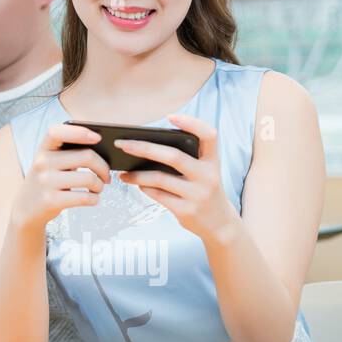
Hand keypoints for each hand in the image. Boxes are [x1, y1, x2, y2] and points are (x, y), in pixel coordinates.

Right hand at [11, 122, 110, 232]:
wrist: (26, 209)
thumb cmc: (46, 182)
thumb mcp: (49, 163)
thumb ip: (67, 153)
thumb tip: (102, 153)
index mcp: (43, 150)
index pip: (57, 132)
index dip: (79, 132)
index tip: (98, 138)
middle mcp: (42, 163)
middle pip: (86, 156)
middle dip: (103, 167)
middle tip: (106, 175)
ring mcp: (45, 182)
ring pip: (89, 178)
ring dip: (100, 185)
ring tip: (98, 188)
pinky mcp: (51, 200)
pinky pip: (85, 197)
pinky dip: (95, 199)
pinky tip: (92, 198)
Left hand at [116, 113, 238, 243]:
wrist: (220, 224)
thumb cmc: (203, 189)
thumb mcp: (203, 172)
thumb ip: (184, 159)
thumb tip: (144, 148)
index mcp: (212, 161)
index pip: (209, 136)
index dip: (192, 123)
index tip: (170, 117)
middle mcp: (208, 176)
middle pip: (173, 156)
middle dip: (144, 148)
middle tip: (122, 144)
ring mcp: (198, 194)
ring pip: (160, 178)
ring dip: (137, 174)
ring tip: (122, 171)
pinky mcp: (187, 211)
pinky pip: (158, 195)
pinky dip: (143, 187)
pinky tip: (134, 183)